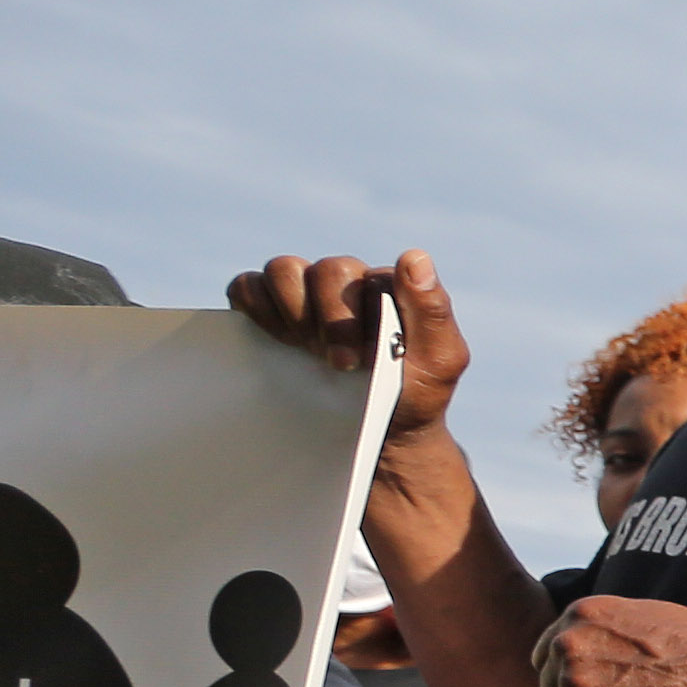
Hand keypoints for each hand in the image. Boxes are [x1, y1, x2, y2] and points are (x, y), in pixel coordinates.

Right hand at [229, 249, 464, 435]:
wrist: (380, 430)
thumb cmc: (414, 394)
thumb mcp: (438, 360)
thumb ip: (432, 309)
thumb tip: (414, 256)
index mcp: (387, 287)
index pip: (366, 276)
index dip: (352, 318)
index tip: (359, 362)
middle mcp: (346, 282)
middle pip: (325, 271)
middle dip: (330, 322)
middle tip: (339, 365)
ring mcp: (306, 293)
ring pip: (284, 269)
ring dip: (291, 310)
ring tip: (305, 348)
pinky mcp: (270, 308)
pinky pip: (247, 286)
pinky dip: (254, 306)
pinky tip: (276, 340)